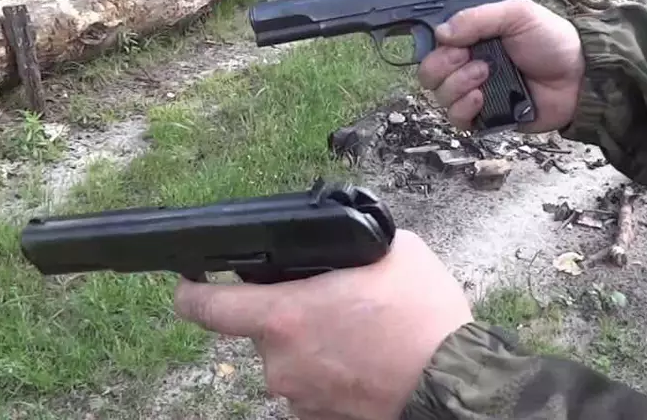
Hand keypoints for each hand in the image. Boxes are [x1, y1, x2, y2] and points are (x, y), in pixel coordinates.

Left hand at [173, 230, 472, 419]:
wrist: (456, 384)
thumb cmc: (424, 319)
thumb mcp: (394, 253)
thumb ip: (353, 248)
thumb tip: (346, 248)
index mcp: (283, 317)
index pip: (205, 306)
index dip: (191, 291)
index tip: (190, 282)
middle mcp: (279, 363)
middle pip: (263, 329)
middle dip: (292, 313)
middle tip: (336, 302)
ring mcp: (299, 398)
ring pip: (292, 359)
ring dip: (315, 345)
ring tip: (363, 335)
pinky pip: (313, 387)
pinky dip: (332, 373)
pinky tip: (367, 361)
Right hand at [418, 0, 584, 131]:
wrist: (579, 77)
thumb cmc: (551, 40)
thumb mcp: (517, 14)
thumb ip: (477, 18)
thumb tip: (440, 33)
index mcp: (472, 37)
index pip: (434, 44)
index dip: (437, 47)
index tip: (454, 44)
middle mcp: (468, 64)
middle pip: (429, 73)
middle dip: (444, 66)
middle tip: (471, 59)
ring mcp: (475, 91)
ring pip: (440, 96)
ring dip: (457, 85)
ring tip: (485, 75)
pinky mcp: (486, 117)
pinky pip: (457, 120)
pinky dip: (463, 109)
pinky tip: (481, 98)